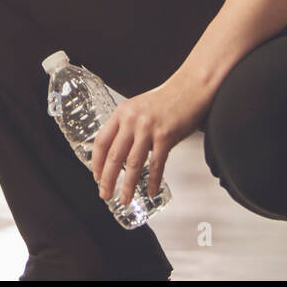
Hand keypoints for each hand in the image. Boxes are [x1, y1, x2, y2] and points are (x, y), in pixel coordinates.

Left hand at [90, 72, 212, 206]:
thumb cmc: (167, 99)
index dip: (96, 162)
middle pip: (114, 156)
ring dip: (128, 185)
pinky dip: (152, 180)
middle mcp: (132, 120)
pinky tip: (150, 190)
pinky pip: (156, 164)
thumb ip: (127, 126)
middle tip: (105, 193)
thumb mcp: (138, 107)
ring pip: (133, 164)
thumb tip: (119, 151)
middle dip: (107, 179)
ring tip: (124, 198)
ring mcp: (148, 129)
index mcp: (122, 112)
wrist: (190, 88)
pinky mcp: (165, 136)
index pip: (101, 141)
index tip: (96, 176)